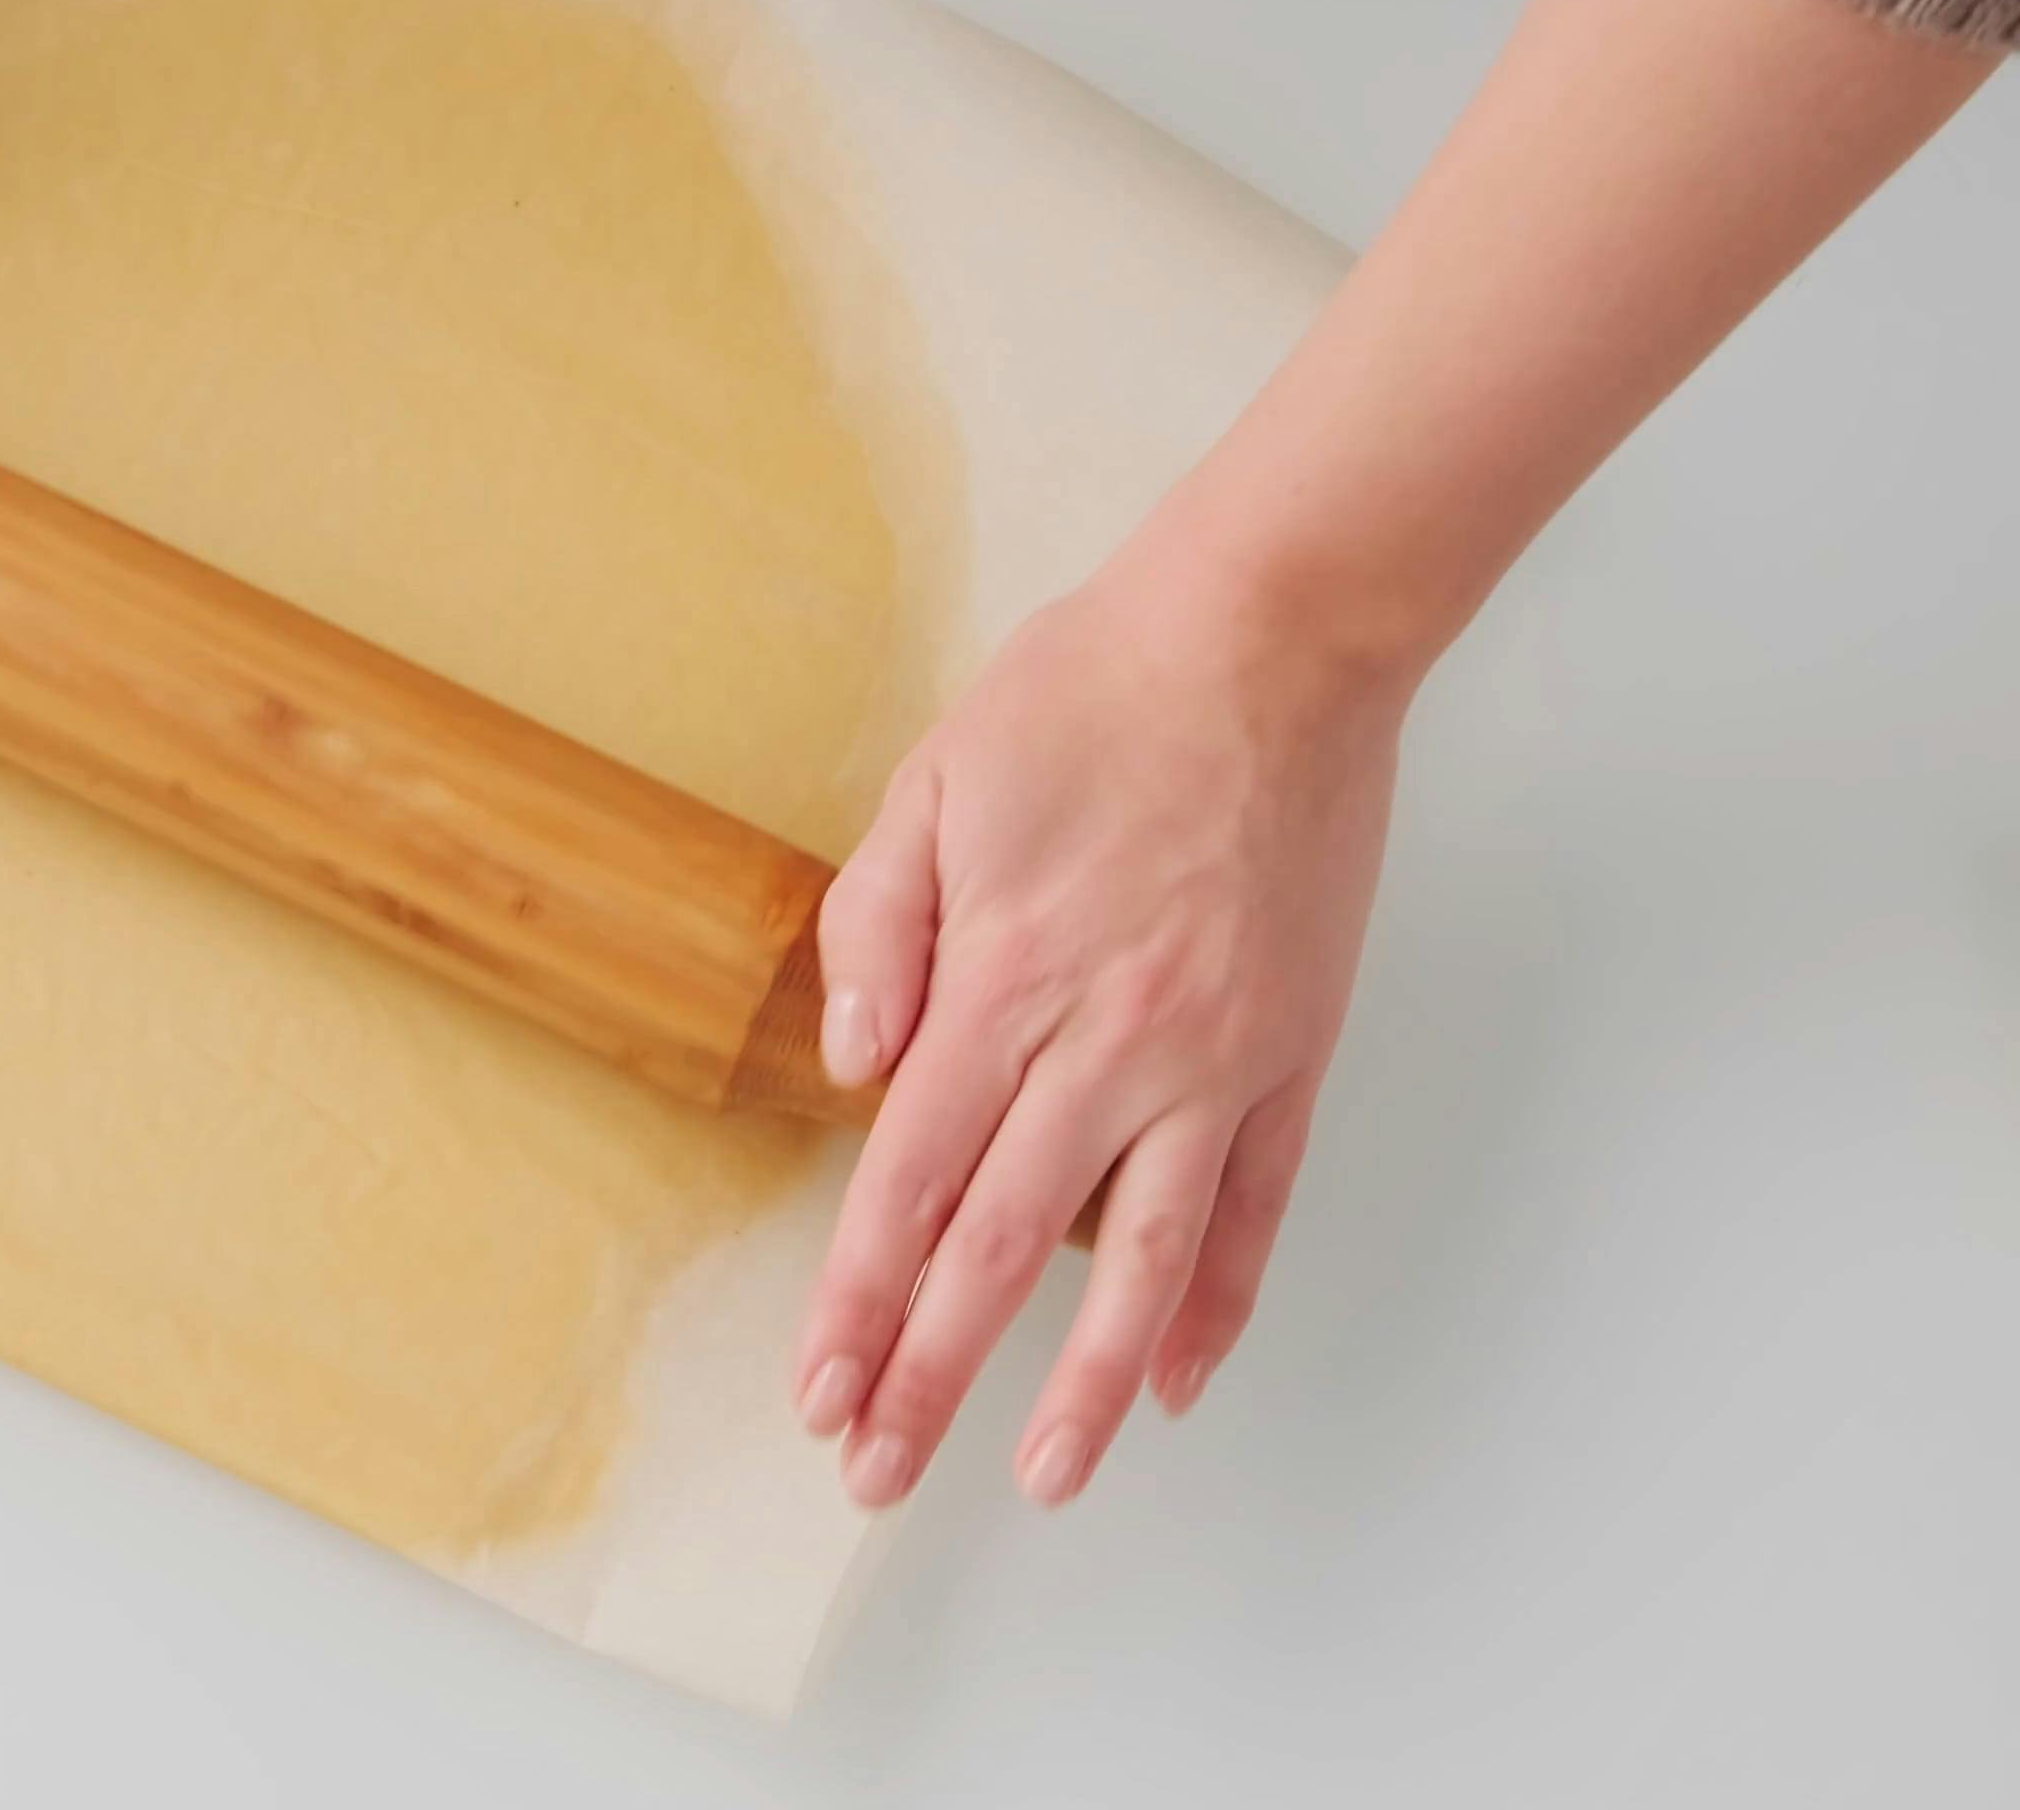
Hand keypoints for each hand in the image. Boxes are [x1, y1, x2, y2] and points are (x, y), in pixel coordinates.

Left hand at [789, 554, 1407, 1507]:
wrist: (1271, 630)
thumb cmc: (1089, 694)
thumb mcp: (930, 785)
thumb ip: (874, 934)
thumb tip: (856, 1070)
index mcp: (1004, 979)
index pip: (909, 1181)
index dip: (858, 1299)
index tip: (819, 1387)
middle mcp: (1112, 1040)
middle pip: (1003, 1247)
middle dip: (933, 1373)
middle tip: (877, 1473)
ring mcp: (1215, 1056)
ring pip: (1142, 1259)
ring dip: (1084, 1383)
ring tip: (1045, 1480)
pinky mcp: (1292, 1050)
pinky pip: (1256, 1205)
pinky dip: (1218, 1302)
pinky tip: (1178, 1380)